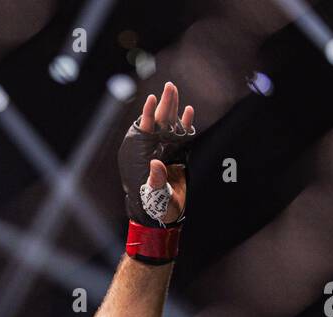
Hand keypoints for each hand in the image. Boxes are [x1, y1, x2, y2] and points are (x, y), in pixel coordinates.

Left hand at [138, 82, 193, 223]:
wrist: (164, 214)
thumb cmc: (154, 205)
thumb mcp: (154, 194)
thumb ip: (155, 180)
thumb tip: (156, 165)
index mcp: (144, 155)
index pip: (144, 130)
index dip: (147, 115)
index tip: (150, 99)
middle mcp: (154, 149)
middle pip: (159, 121)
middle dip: (164, 104)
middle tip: (169, 86)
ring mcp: (166, 150)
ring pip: (169, 124)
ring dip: (172, 108)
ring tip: (174, 90)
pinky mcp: (179, 155)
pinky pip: (182, 135)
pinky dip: (186, 123)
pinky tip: (188, 111)